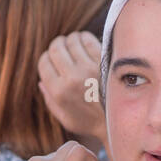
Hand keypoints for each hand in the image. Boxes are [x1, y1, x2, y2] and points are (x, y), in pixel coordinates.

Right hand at [38, 31, 106, 147]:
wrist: (118, 121)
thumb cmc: (90, 122)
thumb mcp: (65, 118)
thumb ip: (50, 100)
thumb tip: (41, 82)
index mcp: (59, 91)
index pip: (44, 62)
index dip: (46, 59)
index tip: (51, 61)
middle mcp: (72, 78)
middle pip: (56, 48)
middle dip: (56, 46)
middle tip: (60, 49)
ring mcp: (89, 68)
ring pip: (71, 41)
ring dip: (70, 41)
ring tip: (73, 46)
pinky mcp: (103, 61)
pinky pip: (88, 40)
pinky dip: (83, 38)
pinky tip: (84, 43)